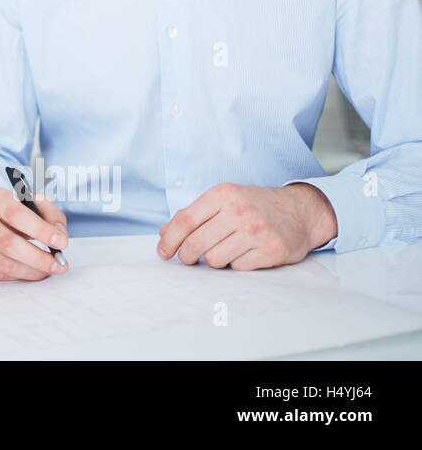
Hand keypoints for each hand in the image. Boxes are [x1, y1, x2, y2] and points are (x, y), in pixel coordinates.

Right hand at [0, 187, 68, 280]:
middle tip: (60, 264)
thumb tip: (60, 234)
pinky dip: (19, 276)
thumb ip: (49, 213)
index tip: (62, 241)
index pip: (17, 214)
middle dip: (39, 258)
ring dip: (32, 271)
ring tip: (49, 269)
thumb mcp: (27, 201)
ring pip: (5, 264)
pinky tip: (29, 270)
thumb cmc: (6, 210)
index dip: (41, 229)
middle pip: (9, 244)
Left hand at [157, 182, 336, 269]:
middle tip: (187, 258)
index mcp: (223, 194)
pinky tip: (243, 254)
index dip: (169, 240)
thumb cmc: (254, 205)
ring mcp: (257, 231)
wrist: (299, 211)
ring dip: (213, 260)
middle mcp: (239, 211)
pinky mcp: (271, 250)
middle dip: (186, 256)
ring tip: (223, 250)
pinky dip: (235, 264)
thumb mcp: (223, 200)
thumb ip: (193, 215)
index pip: (185, 221)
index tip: (163, 252)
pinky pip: (237, 267)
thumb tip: (164, 234)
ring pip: (214, 259)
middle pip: (196, 243)